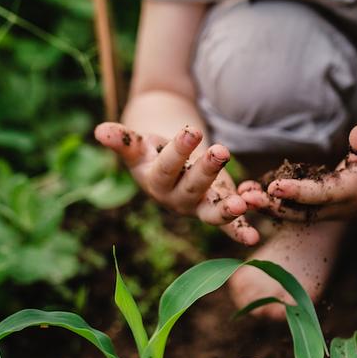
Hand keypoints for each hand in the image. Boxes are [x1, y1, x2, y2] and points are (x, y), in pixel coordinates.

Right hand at [95, 122, 259, 244]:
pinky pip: (231, 225)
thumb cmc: (150, 154)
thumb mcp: (137, 145)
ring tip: (246, 202)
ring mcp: (198, 208)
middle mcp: (176, 199)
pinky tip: (257, 222)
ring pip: (213, 213)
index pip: (167, 166)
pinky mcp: (218, 211)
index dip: (179, 150)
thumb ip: (122, 140)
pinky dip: (243, 227)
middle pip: (192, 188)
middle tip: (221, 151)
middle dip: (207, 171)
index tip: (192, 130)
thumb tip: (99, 131)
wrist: (165, 167)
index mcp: (156, 181)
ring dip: (230, 210)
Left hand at [240, 123, 356, 221]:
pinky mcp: (326, 205)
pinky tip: (252, 192)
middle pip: (303, 211)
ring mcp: (333, 209)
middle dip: (273, 205)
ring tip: (241, 195)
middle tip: (244, 197)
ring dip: (269, 206)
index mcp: (356, 191)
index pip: (322, 194)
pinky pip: (297, 207)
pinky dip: (276, 202)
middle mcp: (342, 207)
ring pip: (296, 212)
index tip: (274, 186)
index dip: (298, 192)